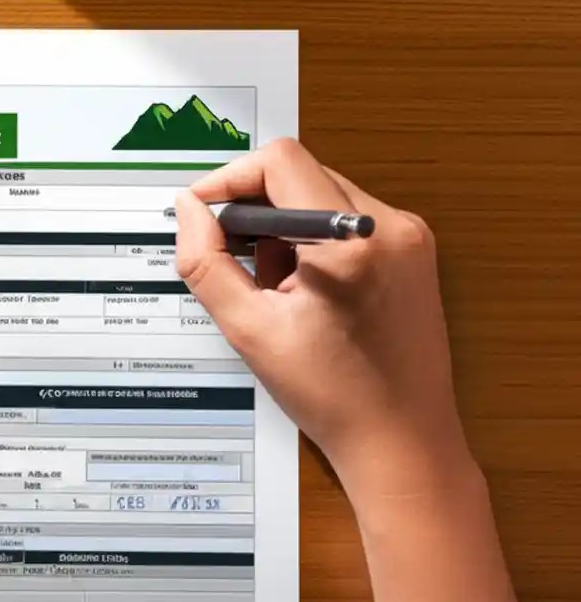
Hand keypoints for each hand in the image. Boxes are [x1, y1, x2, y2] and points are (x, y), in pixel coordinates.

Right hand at [174, 138, 468, 495]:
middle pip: (300, 173)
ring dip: (286, 229)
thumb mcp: (250, 329)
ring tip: (281, 291)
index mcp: (352, 241)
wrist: (402, 440)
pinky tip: (309, 293)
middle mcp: (390, 226)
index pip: (280, 161)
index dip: (230, 179)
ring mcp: (409, 237)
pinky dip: (315, 242)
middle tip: (238, 263)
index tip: (203, 213)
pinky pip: (348, 219)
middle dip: (256, 211)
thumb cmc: (336, 396)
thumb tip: (189, 210)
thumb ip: (206, 262)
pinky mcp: (413, 251)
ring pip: (321, 195)